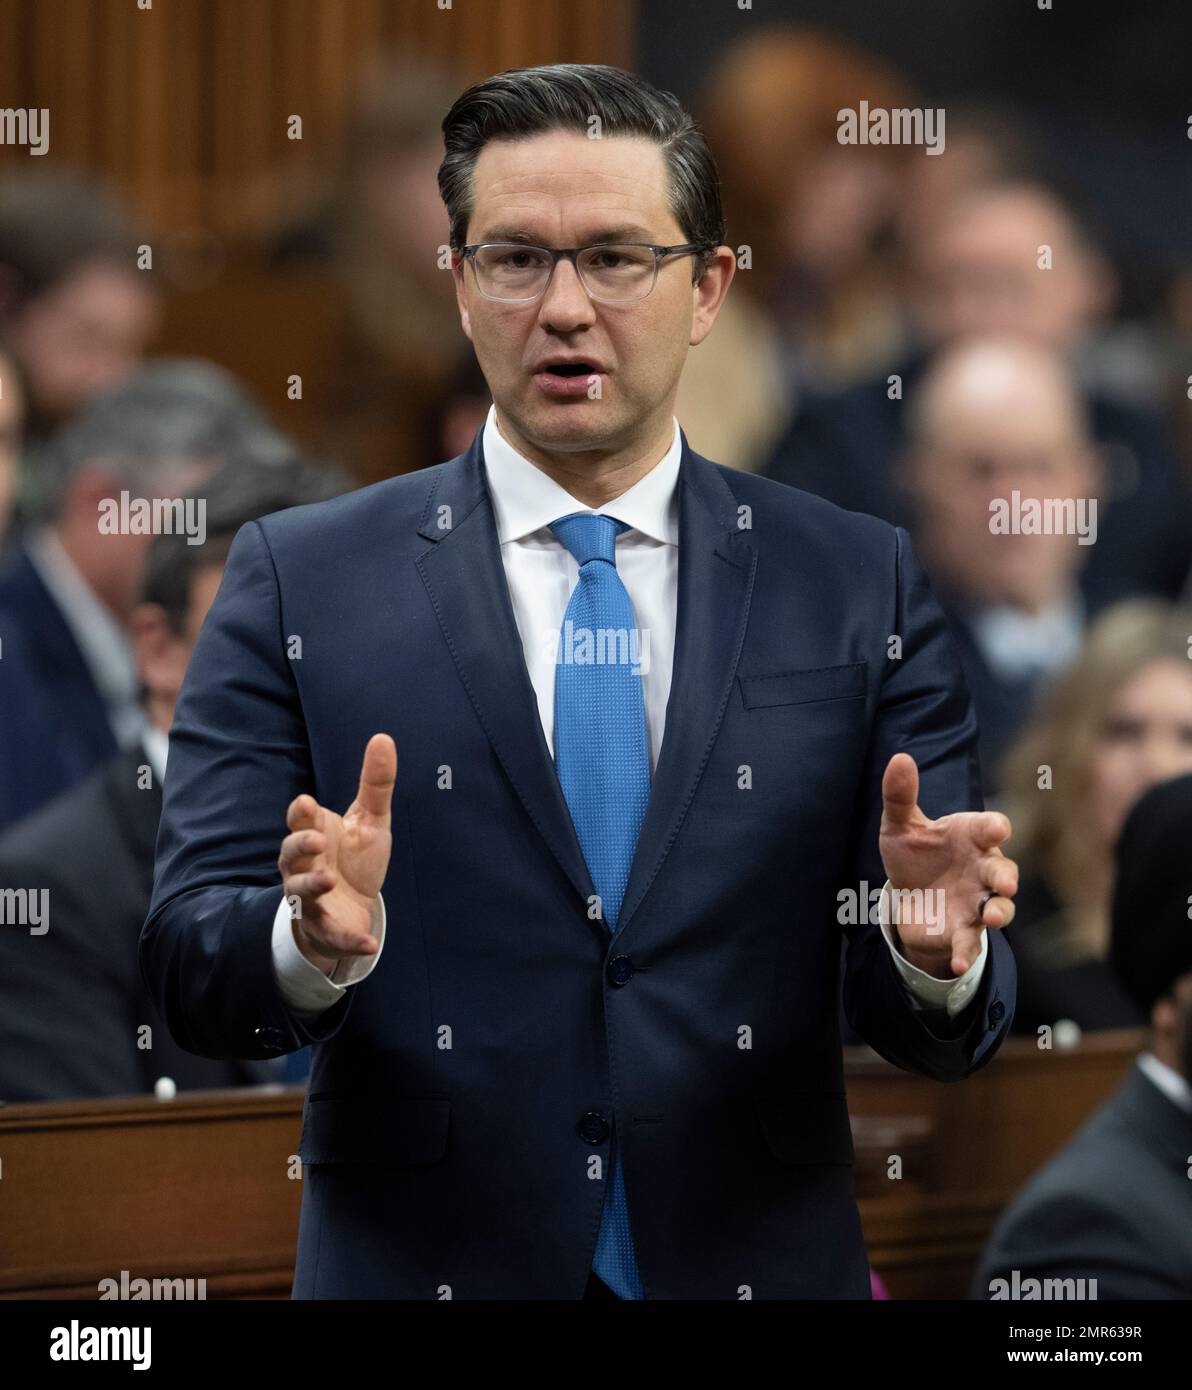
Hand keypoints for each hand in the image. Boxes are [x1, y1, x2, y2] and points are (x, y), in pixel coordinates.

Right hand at [278, 733, 396, 972]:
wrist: (354, 906)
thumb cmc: (354, 857)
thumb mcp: (370, 820)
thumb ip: (375, 784)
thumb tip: (384, 737)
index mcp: (313, 834)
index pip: (299, 820)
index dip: (301, 813)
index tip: (308, 803)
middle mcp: (304, 866)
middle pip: (291, 854)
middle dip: (300, 846)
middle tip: (316, 840)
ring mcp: (311, 899)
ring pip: (300, 893)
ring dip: (311, 887)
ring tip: (328, 880)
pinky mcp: (325, 928)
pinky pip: (333, 936)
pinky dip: (350, 940)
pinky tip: (370, 943)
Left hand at [878, 752, 1017, 979]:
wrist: (907, 897)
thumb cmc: (914, 854)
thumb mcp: (900, 826)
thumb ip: (900, 796)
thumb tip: (899, 758)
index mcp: (970, 838)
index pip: (990, 828)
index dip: (995, 828)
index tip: (997, 829)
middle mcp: (982, 870)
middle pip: (1004, 871)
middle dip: (1006, 876)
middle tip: (1005, 882)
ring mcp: (977, 902)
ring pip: (1000, 909)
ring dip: (1000, 913)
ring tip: (991, 917)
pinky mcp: (964, 931)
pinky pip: (972, 944)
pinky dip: (967, 953)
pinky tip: (958, 962)